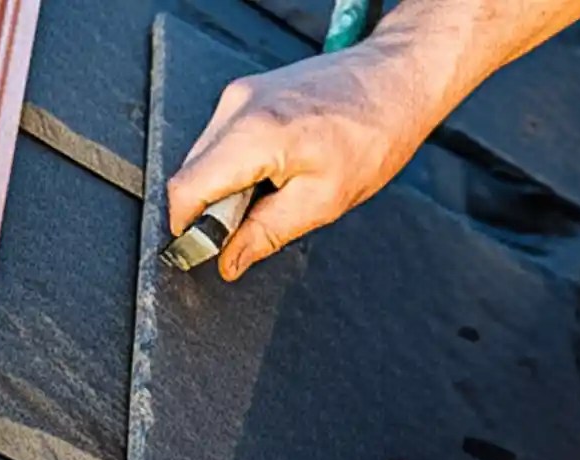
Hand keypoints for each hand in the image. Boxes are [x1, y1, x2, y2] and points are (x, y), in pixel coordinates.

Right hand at [166, 44, 435, 280]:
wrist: (395, 79)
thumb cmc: (373, 136)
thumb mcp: (324, 200)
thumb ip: (267, 233)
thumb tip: (228, 261)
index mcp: (254, 134)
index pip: (186, 188)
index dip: (184, 227)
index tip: (199, 252)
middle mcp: (237, 106)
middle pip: (190, 174)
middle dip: (209, 209)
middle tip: (251, 227)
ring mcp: (239, 94)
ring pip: (204, 158)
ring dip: (224, 187)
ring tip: (273, 192)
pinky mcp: (246, 91)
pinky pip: (221, 140)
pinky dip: (236, 166)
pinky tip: (275, 170)